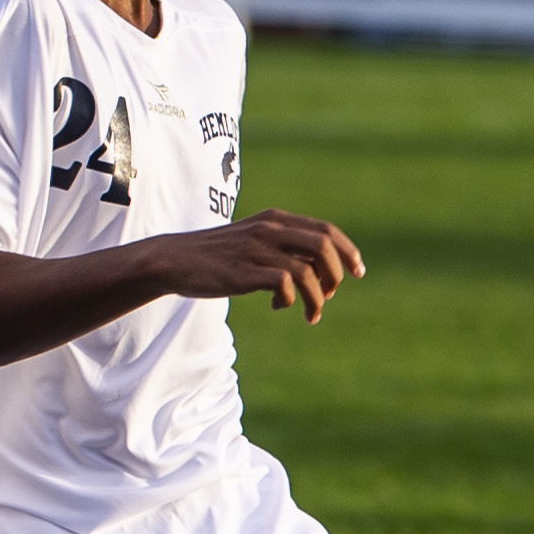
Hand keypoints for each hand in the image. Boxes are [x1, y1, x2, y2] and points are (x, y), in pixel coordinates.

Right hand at [155, 209, 365, 322]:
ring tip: (311, 313)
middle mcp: (269, 229)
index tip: (358, 271)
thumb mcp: (254, 241)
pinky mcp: (244, 272)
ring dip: (318, 298)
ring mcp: (256, 250)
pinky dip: (291, 300)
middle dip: (337, 274)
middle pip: (323, 246)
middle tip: (332, 295)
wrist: (175, 259)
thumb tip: (318, 274)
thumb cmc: (219, 255)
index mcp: (275, 219)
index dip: (347, 251)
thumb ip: (284, 249)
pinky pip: (284, 284)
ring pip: (307, 271)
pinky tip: (279, 306)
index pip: (325, 230)